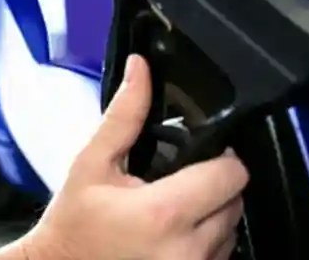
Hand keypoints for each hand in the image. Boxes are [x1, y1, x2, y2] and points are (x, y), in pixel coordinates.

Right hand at [19, 54, 247, 259]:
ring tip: (173, 213)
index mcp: (164, 213)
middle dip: (214, 186)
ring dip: (213, 217)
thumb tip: (141, 68)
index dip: (222, 157)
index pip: (232, 174)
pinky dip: (205, 244)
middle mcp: (186, 250)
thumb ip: (125, 115)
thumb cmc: (72, 226)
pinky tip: (173, 237)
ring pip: (232, 231)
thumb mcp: (92, 164)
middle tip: (179, 184)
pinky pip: (220, 256)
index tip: (202, 155)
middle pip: (236, 201)